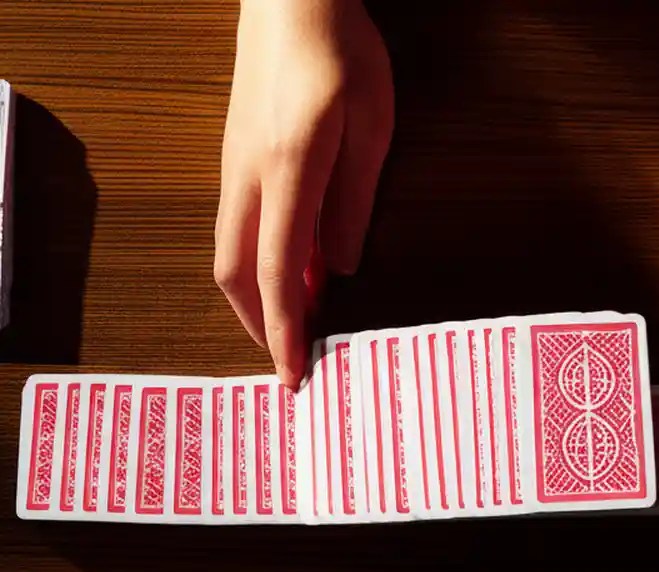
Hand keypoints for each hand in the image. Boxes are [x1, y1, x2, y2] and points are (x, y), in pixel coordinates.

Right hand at [215, 0, 393, 387]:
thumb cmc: (341, 53)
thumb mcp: (371, 128)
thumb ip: (354, 202)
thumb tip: (341, 269)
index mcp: (288, 171)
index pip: (280, 271)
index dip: (284, 329)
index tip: (292, 372)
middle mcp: (247, 175)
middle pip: (234, 272)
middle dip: (257, 324)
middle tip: (289, 359)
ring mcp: (232, 164)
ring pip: (228, 251)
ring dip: (255, 296)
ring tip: (293, 323)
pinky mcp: (233, 154)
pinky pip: (237, 224)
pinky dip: (257, 262)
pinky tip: (294, 268)